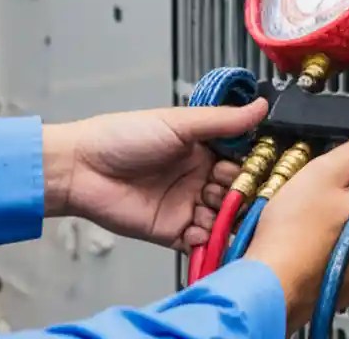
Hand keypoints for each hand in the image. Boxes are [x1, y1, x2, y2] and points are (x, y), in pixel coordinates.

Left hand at [42, 99, 268, 250]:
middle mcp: (197, 177)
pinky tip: (208, 232)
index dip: (253, 164)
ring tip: (224, 212)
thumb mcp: (178, 123)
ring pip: (222, 218)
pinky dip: (210, 241)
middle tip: (244, 192)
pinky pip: (201, 242)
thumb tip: (261, 107)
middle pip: (235, 191)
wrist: (81, 168)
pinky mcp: (173, 232)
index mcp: (201, 149)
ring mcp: (186, 206)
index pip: (240, 159)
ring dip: (228, 217)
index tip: (267, 167)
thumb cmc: (123, 136)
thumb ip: (222, 121)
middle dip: (243, 194)